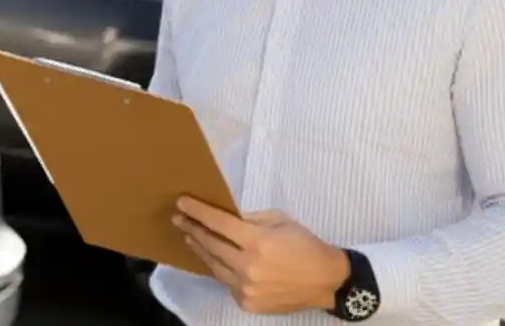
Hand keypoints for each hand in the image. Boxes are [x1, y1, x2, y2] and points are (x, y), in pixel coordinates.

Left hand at [173, 196, 349, 314]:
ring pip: (214, 266)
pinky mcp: (247, 303)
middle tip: (179, 218)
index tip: (181, 203)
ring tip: (189, 236)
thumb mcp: (280, 220)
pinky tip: (212, 258)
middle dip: (192, 229)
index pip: (219, 224)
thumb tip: (225, 217)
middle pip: (211, 245)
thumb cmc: (305, 245)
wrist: (325, 281)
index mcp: (258, 242)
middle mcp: (248, 267)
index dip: (198, 212)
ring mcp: (246, 288)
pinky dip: (218, 268)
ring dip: (200, 249)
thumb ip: (251, 219)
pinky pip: (226, 282)